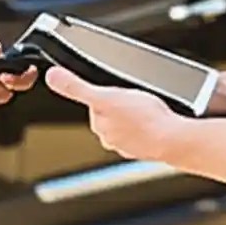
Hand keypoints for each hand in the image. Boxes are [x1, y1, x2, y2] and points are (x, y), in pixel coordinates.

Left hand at [44, 67, 183, 159]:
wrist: (173, 138)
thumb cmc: (143, 120)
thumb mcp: (104, 96)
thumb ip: (75, 87)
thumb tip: (52, 77)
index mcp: (100, 126)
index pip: (95, 106)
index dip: (105, 94)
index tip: (116, 91)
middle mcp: (112, 139)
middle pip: (112, 114)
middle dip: (121, 105)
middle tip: (134, 99)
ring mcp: (131, 144)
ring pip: (128, 123)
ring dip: (136, 115)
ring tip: (146, 110)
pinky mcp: (148, 147)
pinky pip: (146, 131)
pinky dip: (150, 125)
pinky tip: (156, 120)